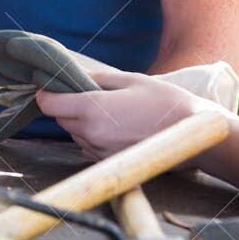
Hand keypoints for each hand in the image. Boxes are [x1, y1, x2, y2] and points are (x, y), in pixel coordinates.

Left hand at [35, 63, 208, 160]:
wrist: (192, 134)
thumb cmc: (164, 102)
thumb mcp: (129, 80)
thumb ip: (95, 80)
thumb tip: (72, 77)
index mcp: (93, 110)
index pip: (49, 104)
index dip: (46, 93)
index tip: (49, 85)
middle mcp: (92, 134)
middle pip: (60, 118)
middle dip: (66, 105)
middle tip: (84, 92)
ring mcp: (100, 151)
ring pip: (74, 133)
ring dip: (80, 121)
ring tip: (108, 109)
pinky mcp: (109, 162)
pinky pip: (88, 146)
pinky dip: (92, 135)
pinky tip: (115, 126)